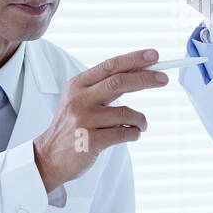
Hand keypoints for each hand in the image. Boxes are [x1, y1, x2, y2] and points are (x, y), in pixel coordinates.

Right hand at [33, 48, 168, 193]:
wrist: (48, 157)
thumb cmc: (72, 126)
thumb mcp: (80, 100)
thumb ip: (104, 87)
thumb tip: (140, 72)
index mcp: (77, 85)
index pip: (110, 66)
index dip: (133, 59)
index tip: (154, 56)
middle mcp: (79, 100)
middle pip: (119, 82)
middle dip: (146, 78)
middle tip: (164, 79)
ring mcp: (84, 121)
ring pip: (127, 113)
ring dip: (140, 119)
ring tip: (140, 125)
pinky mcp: (90, 141)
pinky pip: (125, 133)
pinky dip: (134, 133)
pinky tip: (130, 134)